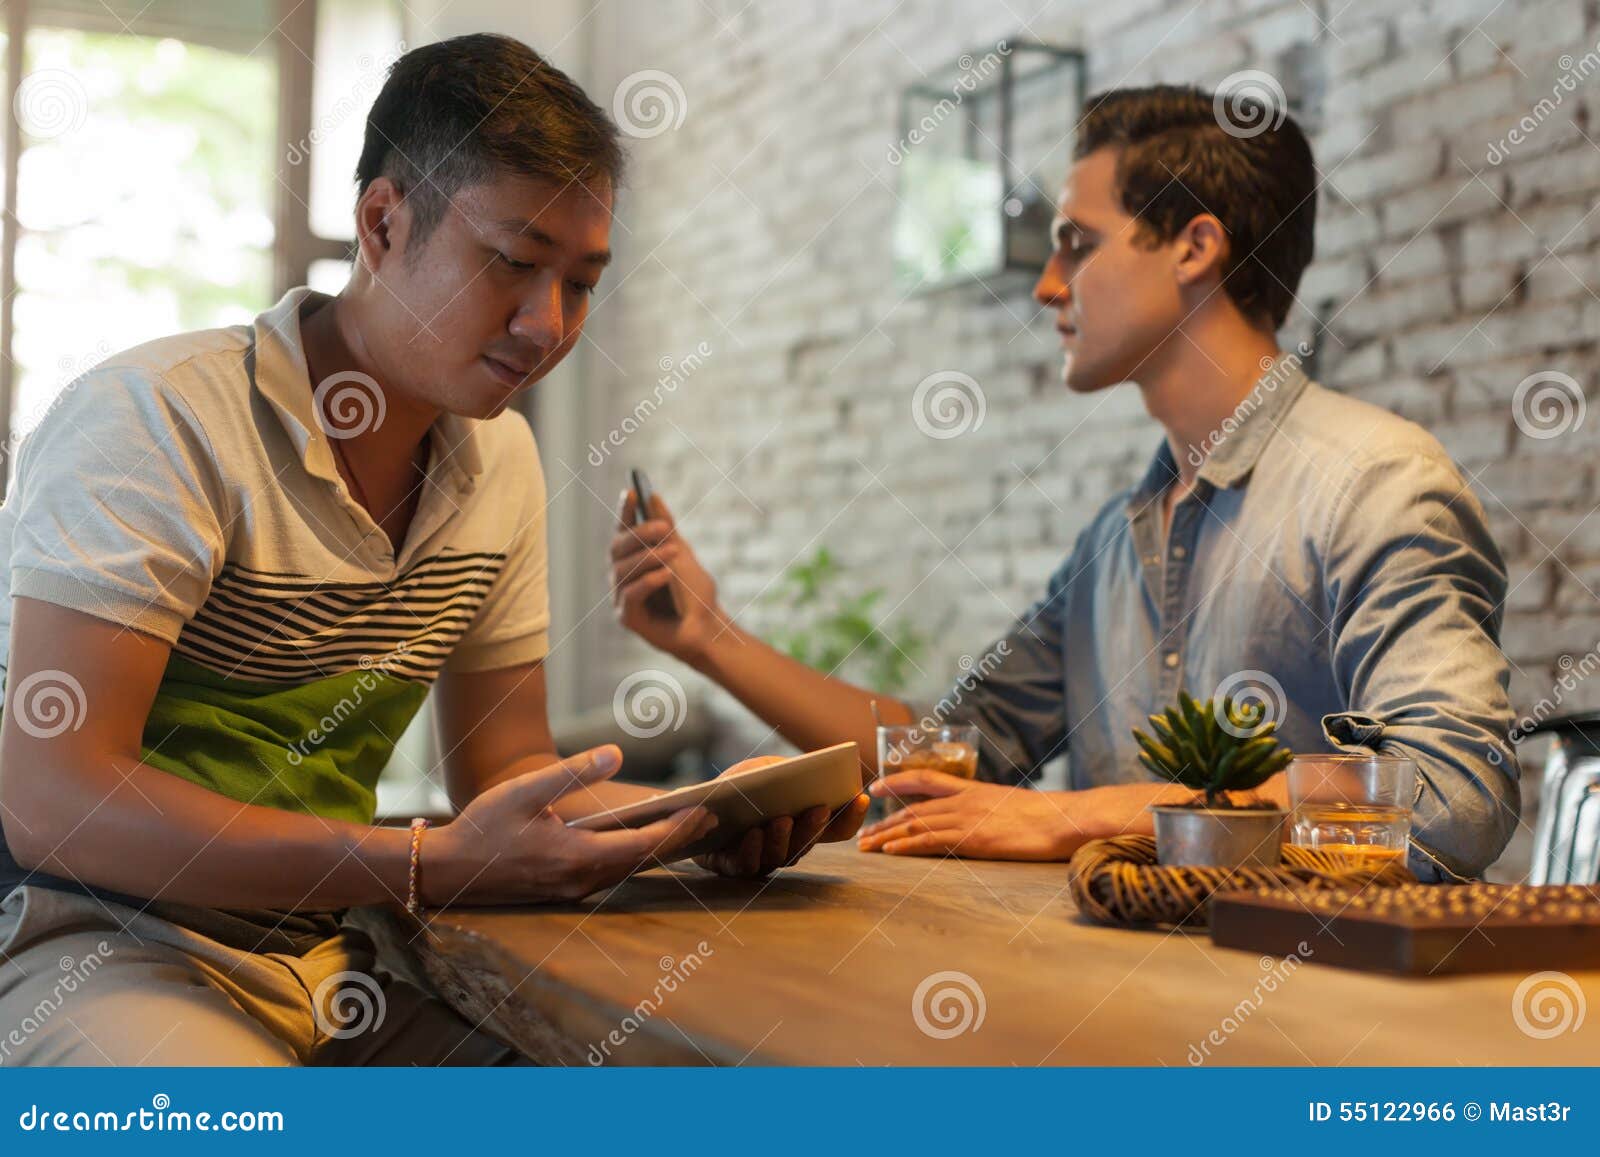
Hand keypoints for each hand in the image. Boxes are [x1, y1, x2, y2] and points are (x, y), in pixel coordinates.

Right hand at [428, 745, 716, 904]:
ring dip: (660, 850)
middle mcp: (581, 880)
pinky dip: (636, 857)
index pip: (644, 845)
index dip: (678, 828)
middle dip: (680, 839)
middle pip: (644, 861)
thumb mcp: (524, 791)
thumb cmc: (481, 828)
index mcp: (577, 857)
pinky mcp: (563, 889)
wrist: (445, 871)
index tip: (705, 809)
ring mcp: (573, 889)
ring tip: (689, 827)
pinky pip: (612, 874)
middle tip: (713, 817)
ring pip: (630, 870)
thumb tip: (615, 752)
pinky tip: (643, 842)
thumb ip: (572, 772)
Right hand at [610, 489, 724, 662]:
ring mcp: (622, 597)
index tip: (631, 493)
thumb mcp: (681, 553)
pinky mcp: (627, 618)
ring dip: (649, 558)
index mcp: (633, 558)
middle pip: (618, 548)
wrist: (708, 627)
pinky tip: (666, 574)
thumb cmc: (693, 592)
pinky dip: (649, 581)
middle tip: (662, 527)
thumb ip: (665, 528)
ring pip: (623, 570)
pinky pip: (631, 594)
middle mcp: (622, 576)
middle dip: (639, 535)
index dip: (624, 513)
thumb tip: (652, 496)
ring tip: (673, 552)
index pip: (623, 531)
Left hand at [693, 755, 869, 877]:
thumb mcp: (764, 770)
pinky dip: (752, 850)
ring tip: (782, 820)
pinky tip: (753, 834)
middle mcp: (787, 845)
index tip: (860, 797)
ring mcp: (762, 859)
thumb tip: (811, 773)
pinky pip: (747, 865)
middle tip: (819, 808)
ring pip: (781, 857)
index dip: (851, 816)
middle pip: (810, 843)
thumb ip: (787, 772)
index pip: (836, 827)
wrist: (693, 803)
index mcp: (802, 822)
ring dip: (784, 839)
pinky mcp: (733, 866)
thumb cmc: (736, 786)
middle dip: (815, 826)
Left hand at [856, 769, 1083, 860]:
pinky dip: (907, 845)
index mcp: (973, 789)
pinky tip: (889, 851)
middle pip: (914, 808)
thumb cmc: (1047, 816)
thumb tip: (984, 818)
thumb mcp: (1011, 803)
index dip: (898, 781)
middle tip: (863, 833)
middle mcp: (964, 800)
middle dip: (885, 821)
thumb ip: (990, 808)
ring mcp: (967, 818)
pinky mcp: (973, 839)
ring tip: (866, 846)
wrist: (1065, 819)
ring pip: (916, 824)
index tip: (876, 788)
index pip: (925, 778)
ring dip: (887, 835)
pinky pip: (931, 841)